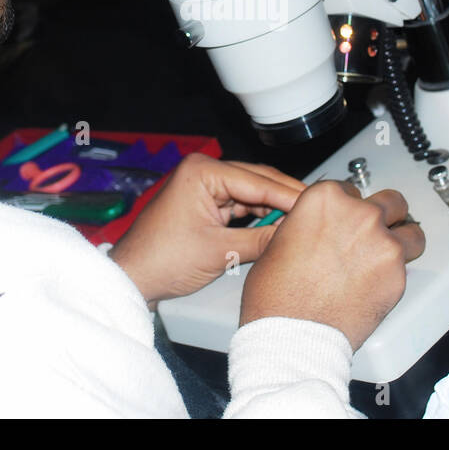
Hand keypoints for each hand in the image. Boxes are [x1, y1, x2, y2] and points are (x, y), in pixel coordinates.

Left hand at [108, 153, 303, 308]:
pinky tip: (277, 226)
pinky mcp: (205, 203)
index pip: (258, 181)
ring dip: (273, 208)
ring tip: (300, 222)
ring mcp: (204, 186)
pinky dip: (258, 216)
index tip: (315, 207)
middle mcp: (203, 172)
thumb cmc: (160, 260)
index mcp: (202, 171)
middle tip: (315, 213)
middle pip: (258, 181)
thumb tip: (294, 235)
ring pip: (251, 193)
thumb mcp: (220, 251)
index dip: (290, 196)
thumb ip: (262, 240)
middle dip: (285, 198)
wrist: (133, 278)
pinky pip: (240, 205)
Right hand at [240, 181, 425, 350]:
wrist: (291, 334)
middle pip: (390, 202)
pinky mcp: (397, 274)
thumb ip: (308, 225)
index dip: (349, 207)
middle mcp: (359, 214)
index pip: (351, 190)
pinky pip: (407, 267)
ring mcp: (382, 243)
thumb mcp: (280, 242)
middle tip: (374, 233)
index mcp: (326, 199)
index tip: (348, 220)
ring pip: (411, 231)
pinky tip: (377, 283)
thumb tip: (318, 229)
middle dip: (384, 216)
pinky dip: (395, 274)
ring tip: (387, 256)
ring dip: (401, 241)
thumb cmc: (277, 295)